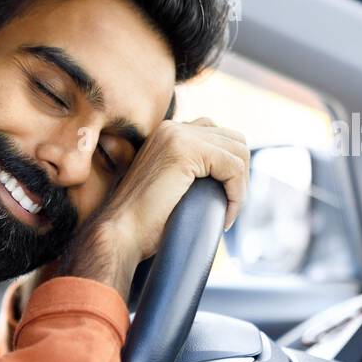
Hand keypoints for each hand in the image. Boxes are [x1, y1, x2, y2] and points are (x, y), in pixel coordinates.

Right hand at [57, 117, 248, 293]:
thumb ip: (189, 170)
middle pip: (233, 139)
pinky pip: (233, 167)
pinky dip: (237, 194)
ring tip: (228, 213)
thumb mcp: (170, 185)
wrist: (120, 233)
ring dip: (240, 186)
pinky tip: (225, 215)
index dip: (230, 169)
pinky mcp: (185, 151)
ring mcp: (177, 136)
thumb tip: (224, 177)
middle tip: (231, 207)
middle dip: (240, 175)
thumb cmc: (142, 221)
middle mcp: (172, 128)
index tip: (224, 200)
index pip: (218, 136)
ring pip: (238, 152)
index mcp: (167, 132)